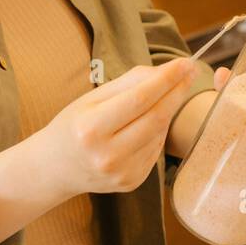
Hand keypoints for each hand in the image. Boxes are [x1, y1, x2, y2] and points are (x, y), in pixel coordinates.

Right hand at [43, 58, 198, 195]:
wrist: (54, 169)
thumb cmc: (73, 126)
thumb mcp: (91, 98)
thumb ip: (129, 83)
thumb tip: (167, 71)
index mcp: (91, 129)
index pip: (140, 98)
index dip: (167, 79)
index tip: (185, 63)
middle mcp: (107, 155)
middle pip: (157, 117)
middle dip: (178, 91)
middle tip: (191, 71)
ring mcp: (122, 173)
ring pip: (159, 132)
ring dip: (167, 110)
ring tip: (161, 97)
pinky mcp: (132, 181)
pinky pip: (155, 149)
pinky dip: (158, 131)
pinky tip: (147, 124)